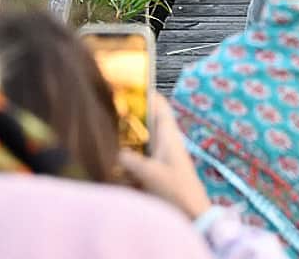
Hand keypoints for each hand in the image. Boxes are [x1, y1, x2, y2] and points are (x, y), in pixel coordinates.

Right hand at [119, 93, 211, 220]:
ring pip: (143, 139)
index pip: (161, 109)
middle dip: (132, 115)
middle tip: (111, 108)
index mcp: (169, 136)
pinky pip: (139, 158)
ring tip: (106, 129)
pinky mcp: (157, 172)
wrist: (191, 213)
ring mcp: (162, 157)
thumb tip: (114, 150)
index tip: (134, 84)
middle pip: (149, 122)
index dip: (150, 96)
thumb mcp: (150, 173)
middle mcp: (166, 143)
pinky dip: (128, 155)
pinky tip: (113, 157)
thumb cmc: (176, 190)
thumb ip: (130, 160)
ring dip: (129, 135)